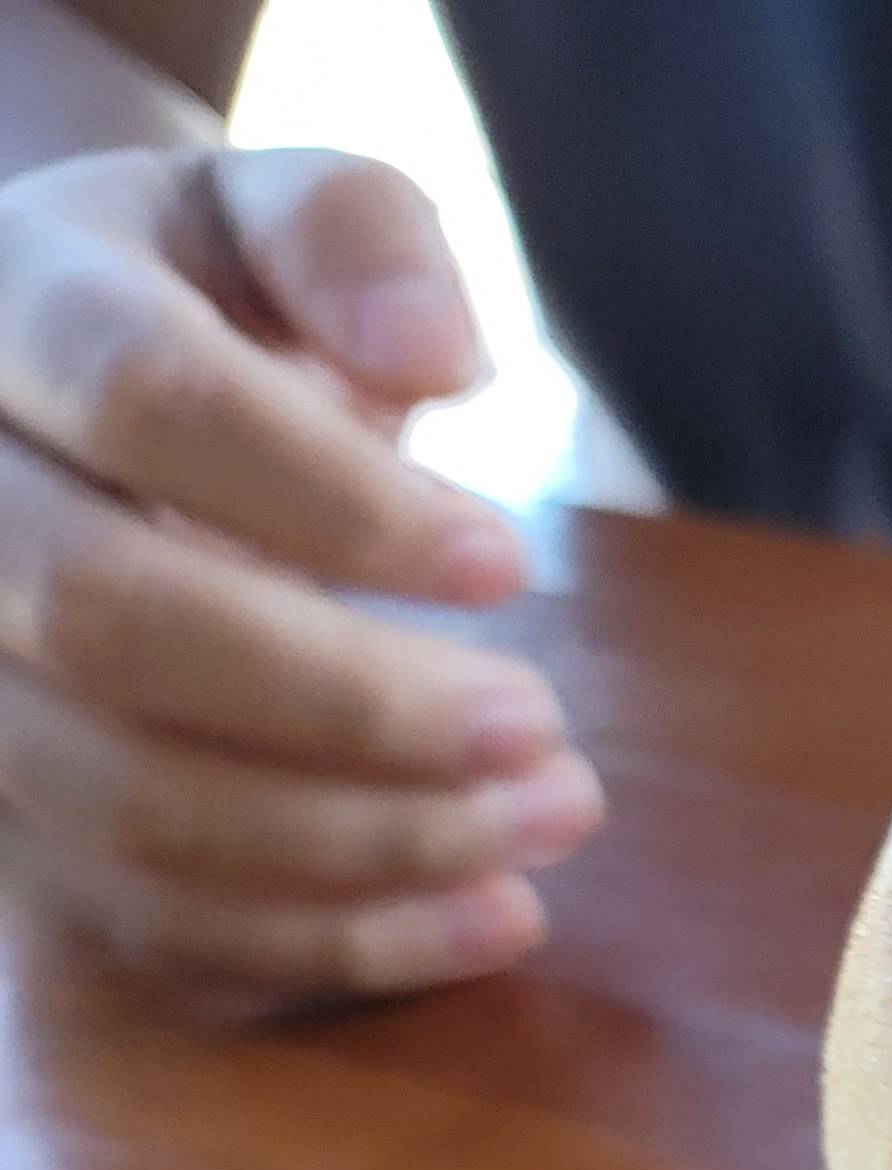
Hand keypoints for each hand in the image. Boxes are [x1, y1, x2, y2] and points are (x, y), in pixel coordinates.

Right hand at [0, 146, 600, 998]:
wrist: (76, 403)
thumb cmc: (209, 308)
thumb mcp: (272, 222)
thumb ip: (355, 242)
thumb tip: (440, 354)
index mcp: (10, 305)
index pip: (145, 396)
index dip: (334, 499)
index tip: (509, 566)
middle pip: (109, 618)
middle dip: (348, 698)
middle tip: (544, 729)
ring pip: (116, 793)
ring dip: (359, 838)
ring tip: (553, 817)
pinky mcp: (8, 816)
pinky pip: (142, 913)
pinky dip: (329, 940)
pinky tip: (491, 919)